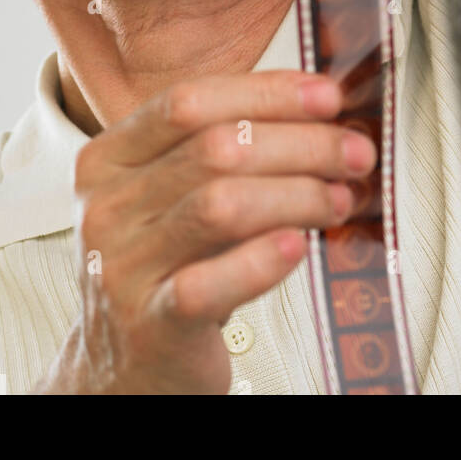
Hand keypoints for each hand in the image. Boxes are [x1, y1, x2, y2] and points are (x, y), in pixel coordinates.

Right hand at [32, 68, 375, 393]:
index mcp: (107, 158)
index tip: (328, 97)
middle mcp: (105, 207)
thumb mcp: (172, 197)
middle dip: (303, 144)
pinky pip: (210, 283)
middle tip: (355, 154)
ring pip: (220, 206)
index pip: (189, 102)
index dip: (266, 92)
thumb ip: (225, 150)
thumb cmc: (165, 266)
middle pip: (216, 149)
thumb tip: (319, 112)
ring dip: (298, 195)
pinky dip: (262, 260)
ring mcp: (120, 267)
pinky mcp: (149, 326)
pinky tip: (298, 246)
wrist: (122, 367)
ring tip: (339, 200)